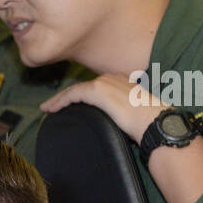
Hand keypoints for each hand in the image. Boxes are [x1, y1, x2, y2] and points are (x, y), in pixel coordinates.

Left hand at [40, 72, 163, 142]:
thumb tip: (120, 124)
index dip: (80, 94)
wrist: (154, 121)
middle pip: (83, 87)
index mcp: (123, 82)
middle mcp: (113, 78)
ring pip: (75, 90)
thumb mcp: (135, 114)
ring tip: (48, 108)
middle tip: (52, 106)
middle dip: (66, 96)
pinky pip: (72, 95)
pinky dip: (59, 101)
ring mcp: (105, 83)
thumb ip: (124, 113)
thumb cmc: (149, 122)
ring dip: (59, 100)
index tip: (70, 103)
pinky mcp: (97, 91)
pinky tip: (50, 109)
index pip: (96, 87)